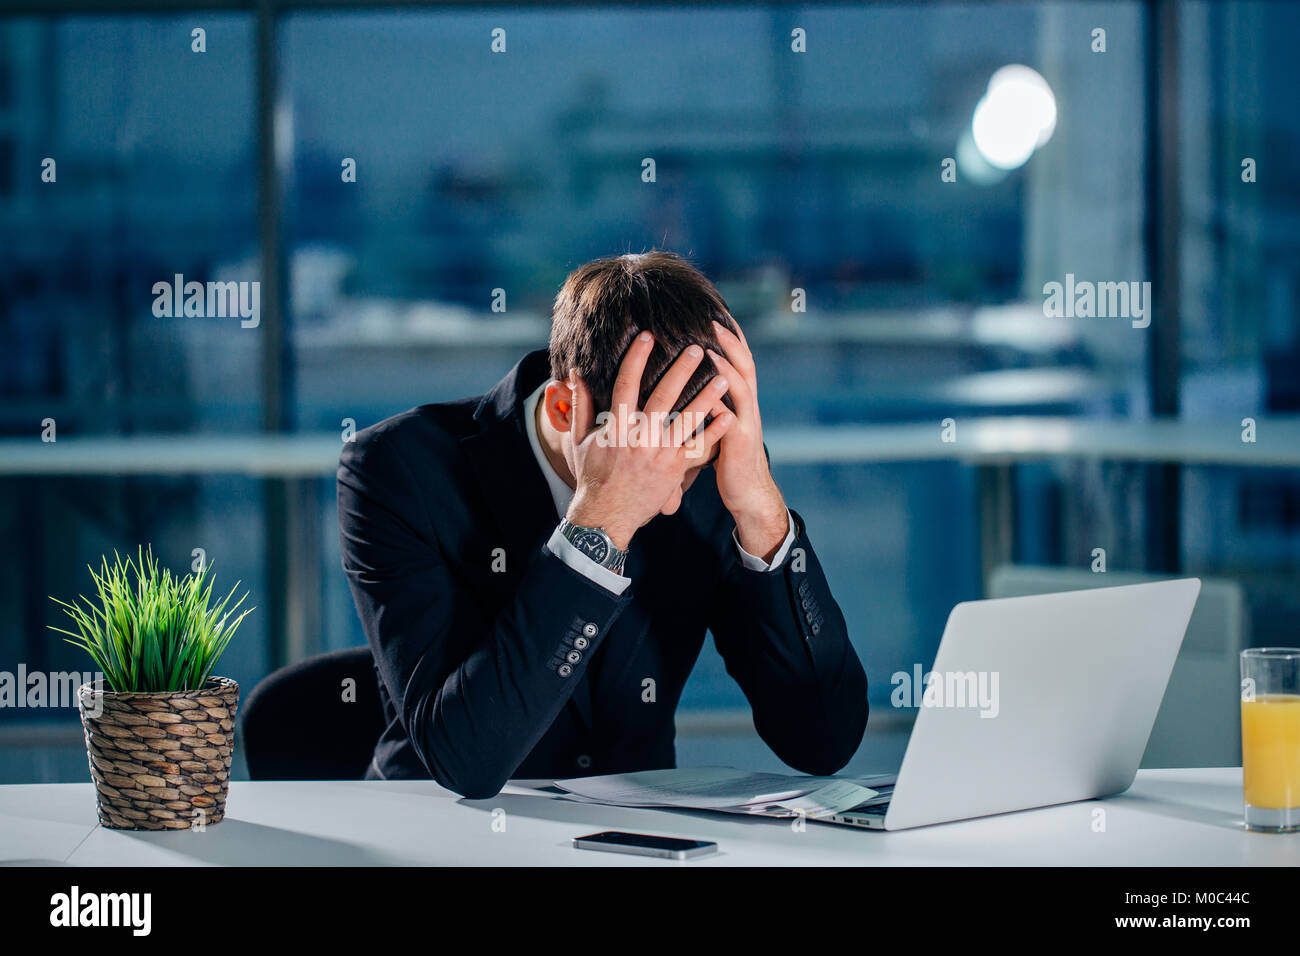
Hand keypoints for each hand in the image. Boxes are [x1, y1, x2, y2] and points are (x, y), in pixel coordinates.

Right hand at [566, 330, 734, 552]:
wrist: (605, 515)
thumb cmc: (591, 475)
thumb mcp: (579, 440)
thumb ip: (579, 405)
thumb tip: (573, 374)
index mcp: (616, 427)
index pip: (626, 385)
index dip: (636, 358)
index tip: (648, 336)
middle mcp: (639, 438)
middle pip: (663, 397)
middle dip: (681, 370)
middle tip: (697, 348)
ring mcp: (659, 454)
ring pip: (687, 421)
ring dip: (707, 398)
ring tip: (724, 377)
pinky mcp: (674, 470)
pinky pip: (698, 449)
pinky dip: (714, 433)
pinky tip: (730, 416)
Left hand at [707, 320, 789, 560]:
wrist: (748, 492)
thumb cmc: (727, 459)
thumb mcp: (719, 425)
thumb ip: (707, 404)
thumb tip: (686, 385)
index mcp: (739, 400)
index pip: (738, 360)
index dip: (731, 337)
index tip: (717, 313)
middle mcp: (746, 406)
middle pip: (744, 365)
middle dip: (730, 341)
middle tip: (714, 319)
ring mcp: (745, 423)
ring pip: (742, 387)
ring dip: (728, 367)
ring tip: (712, 348)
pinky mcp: (739, 443)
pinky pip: (730, 420)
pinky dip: (720, 405)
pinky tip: (710, 394)